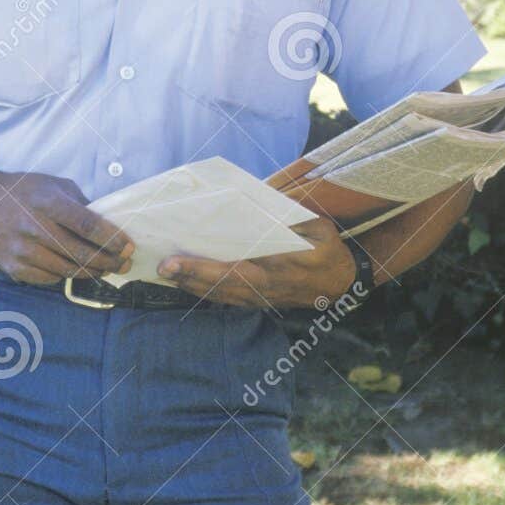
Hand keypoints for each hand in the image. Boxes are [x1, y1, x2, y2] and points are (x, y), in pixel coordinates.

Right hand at [0, 169, 133, 284]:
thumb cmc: (23, 192)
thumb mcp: (54, 185)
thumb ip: (81, 203)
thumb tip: (108, 225)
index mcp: (48, 202)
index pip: (88, 225)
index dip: (112, 239)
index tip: (128, 247)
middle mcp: (33, 227)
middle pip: (81, 253)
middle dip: (109, 262)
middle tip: (124, 265)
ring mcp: (21, 250)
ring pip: (67, 270)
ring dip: (92, 273)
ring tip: (105, 269)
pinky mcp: (13, 267)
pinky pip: (49, 279)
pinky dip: (66, 276)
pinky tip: (75, 269)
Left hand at [157, 217, 360, 309]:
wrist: (341, 283)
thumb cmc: (327, 249)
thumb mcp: (317, 227)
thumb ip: (289, 218)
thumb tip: (257, 201)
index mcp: (282, 266)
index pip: (239, 268)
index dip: (206, 268)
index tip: (180, 260)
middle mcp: (268, 286)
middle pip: (224, 285)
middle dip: (193, 277)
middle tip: (164, 267)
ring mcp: (262, 298)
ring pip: (222, 295)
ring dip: (193, 286)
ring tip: (167, 273)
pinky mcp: (259, 302)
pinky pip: (227, 299)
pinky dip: (205, 292)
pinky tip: (186, 283)